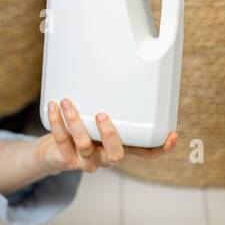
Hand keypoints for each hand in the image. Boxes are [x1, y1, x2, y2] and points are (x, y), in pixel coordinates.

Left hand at [38, 98, 178, 172]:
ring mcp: (87, 161)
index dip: (161, 148)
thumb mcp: (101, 116)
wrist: (54, 150)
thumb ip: (114, 101)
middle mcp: (107, 157)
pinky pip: (62, 141)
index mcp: (122, 145)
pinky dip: (56, 122)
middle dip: (109, 135)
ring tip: (66, 102)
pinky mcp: (66, 159)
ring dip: (75, 122)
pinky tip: (54, 107)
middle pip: (116, 155)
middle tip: (102, 115)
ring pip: (84, 146)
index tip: (171, 135)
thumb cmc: (83, 128)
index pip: (147, 151)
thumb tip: (121, 64)